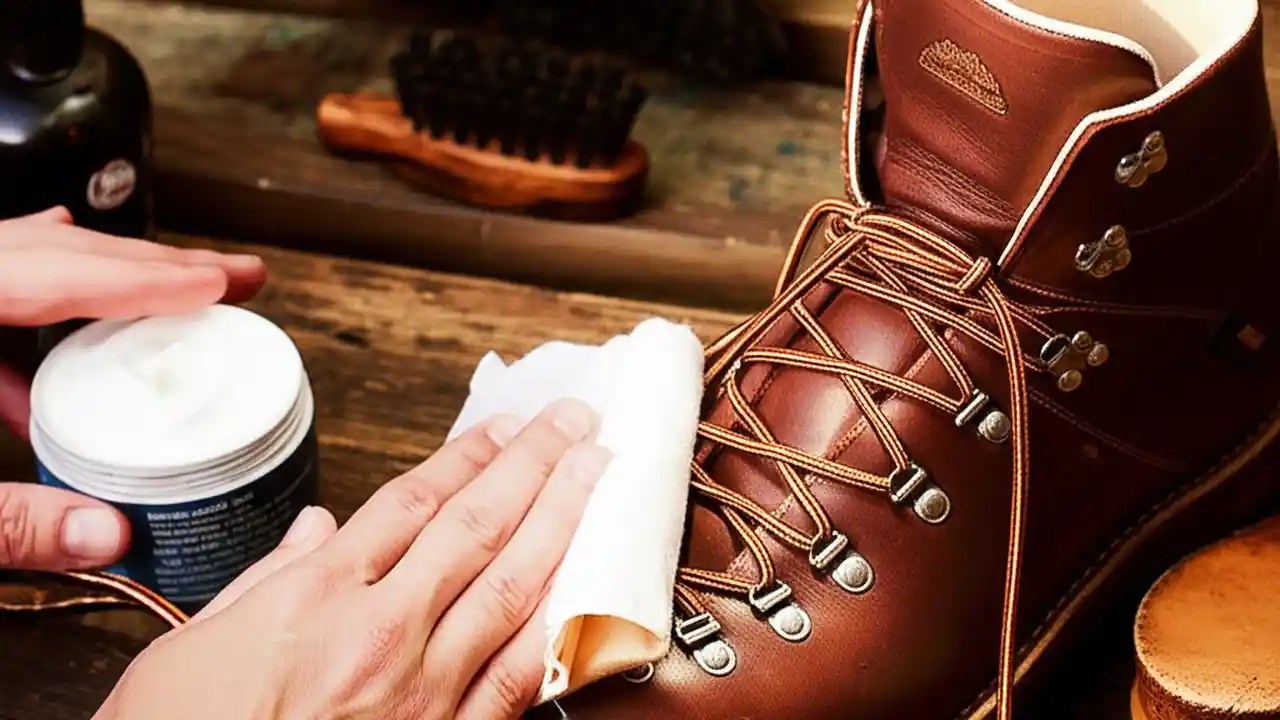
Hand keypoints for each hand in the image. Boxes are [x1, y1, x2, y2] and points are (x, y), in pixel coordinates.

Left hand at [0, 207, 267, 570]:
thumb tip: (105, 536)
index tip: (215, 285)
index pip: (53, 274)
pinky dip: (41, 301)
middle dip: (153, 266)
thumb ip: (9, 522)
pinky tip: (64, 331)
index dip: (142, 279)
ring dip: (108, 279)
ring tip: (182, 293)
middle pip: (58, 255)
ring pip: (32, 259)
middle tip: (236, 278)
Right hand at [95, 399, 609, 719]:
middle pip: (476, 527)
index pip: (413, 502)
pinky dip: (553, 621)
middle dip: (533, 464)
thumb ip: (266, 579)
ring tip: (593, 474)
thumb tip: (315, 529)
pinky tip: (579, 581)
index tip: (502, 425)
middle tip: (573, 421)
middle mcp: (380, 635)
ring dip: (560, 521)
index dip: (467, 455)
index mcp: (316, 598)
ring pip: (510, 586)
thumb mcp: (194, 644)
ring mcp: (423, 690)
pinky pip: (518, 674)